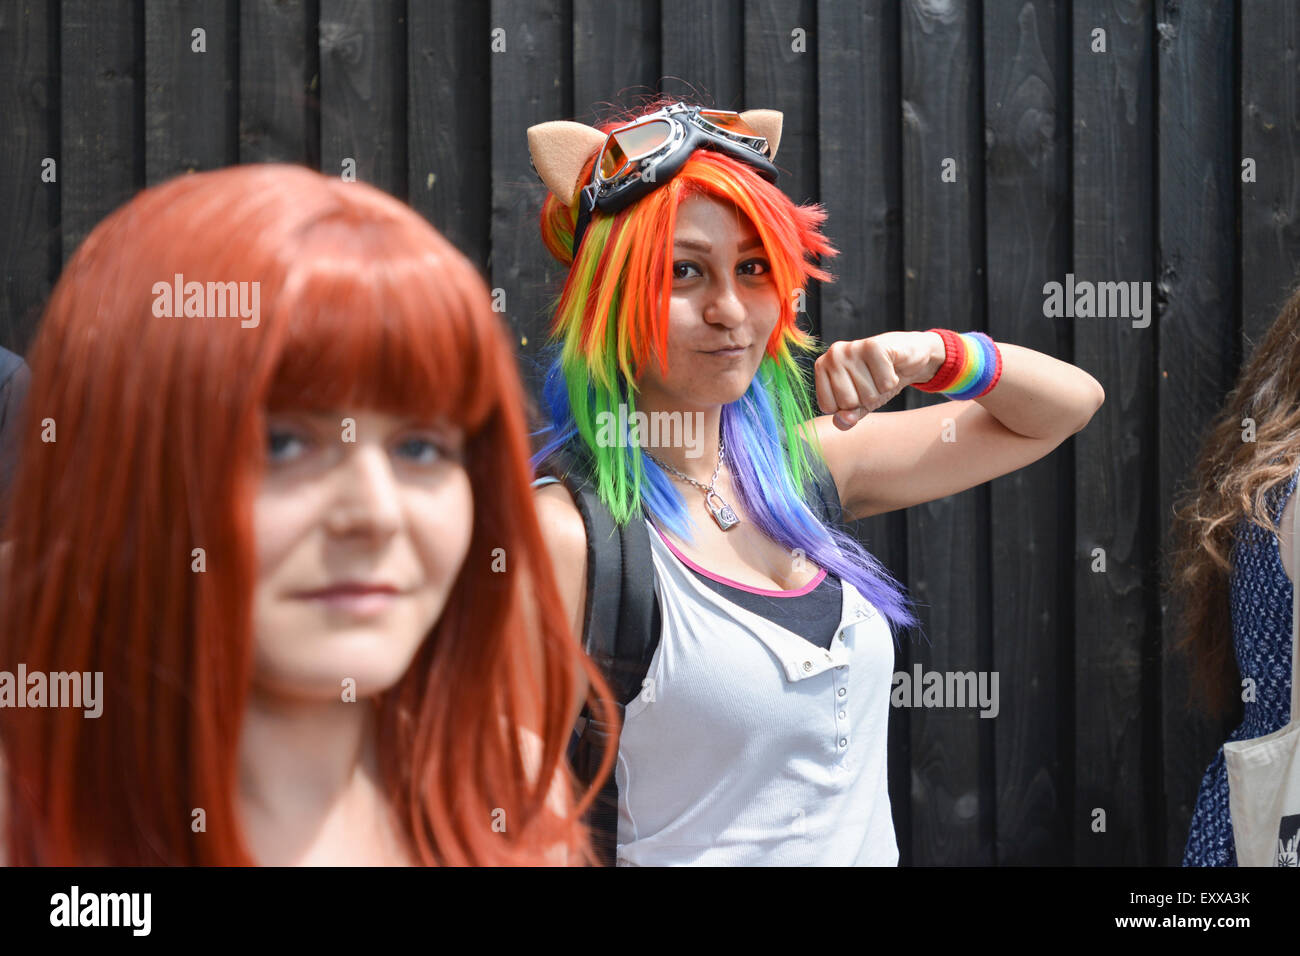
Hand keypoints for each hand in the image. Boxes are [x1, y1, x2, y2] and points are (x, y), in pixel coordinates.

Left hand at [813, 331, 944, 429]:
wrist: (906, 357)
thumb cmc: (877, 381)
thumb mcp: (860, 404)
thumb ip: (847, 417)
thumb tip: (843, 421)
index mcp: (822, 367)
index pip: (828, 407)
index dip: (847, 407)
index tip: (856, 390)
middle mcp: (832, 355)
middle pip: (847, 402)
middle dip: (865, 399)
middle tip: (871, 382)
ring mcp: (852, 348)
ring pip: (867, 394)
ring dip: (880, 390)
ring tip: (880, 375)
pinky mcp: (874, 346)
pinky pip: (884, 383)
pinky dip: (892, 381)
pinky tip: (890, 368)